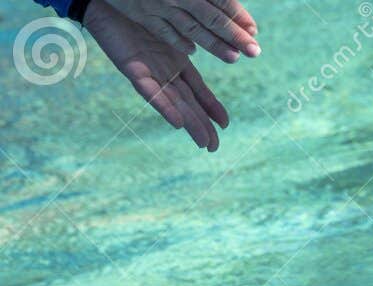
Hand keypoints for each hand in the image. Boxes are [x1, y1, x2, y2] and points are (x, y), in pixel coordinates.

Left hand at [84, 1, 229, 150]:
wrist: (110, 0)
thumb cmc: (141, 10)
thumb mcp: (174, 31)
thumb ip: (191, 44)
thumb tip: (224, 49)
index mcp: (176, 63)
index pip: (198, 91)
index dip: (212, 108)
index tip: (225, 125)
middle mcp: (163, 71)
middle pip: (187, 103)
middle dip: (202, 126)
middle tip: (213, 147)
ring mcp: (148, 71)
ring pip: (172, 102)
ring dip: (188, 123)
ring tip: (201, 142)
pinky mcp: (131, 66)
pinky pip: (149, 90)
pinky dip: (163, 106)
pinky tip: (176, 122)